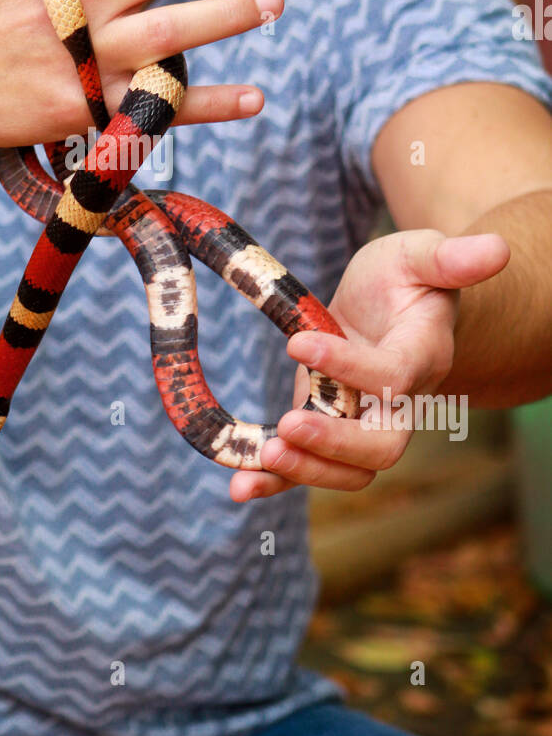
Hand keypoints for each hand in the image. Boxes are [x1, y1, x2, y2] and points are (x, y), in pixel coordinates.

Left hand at [230, 230, 510, 502]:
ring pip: (349, 471)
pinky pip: (310, 466)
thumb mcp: (420, 254)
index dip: (349, 367)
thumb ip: (451, 257)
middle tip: (287, 426)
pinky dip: (276, 482)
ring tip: (259, 459)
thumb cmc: (407, 277)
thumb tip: (497, 249)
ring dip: (305, 471)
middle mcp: (398, 402)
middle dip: (335, 443)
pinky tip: (238, 487)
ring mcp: (362, 421)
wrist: (394, 307)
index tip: (298, 343)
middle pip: (381, 446)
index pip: (393, 376)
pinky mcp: (328, 425)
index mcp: (422, 356)